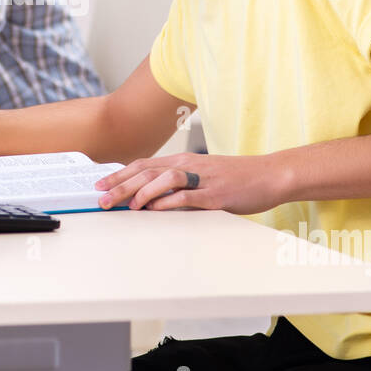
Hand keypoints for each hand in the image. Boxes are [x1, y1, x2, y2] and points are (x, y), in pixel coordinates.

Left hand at [94, 152, 293, 213]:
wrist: (269, 175)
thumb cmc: (237, 178)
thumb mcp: (203, 176)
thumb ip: (179, 185)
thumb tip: (152, 198)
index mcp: (184, 161)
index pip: (143, 165)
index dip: (119, 174)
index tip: (100, 184)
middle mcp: (189, 166)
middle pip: (146, 172)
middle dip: (120, 185)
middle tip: (102, 199)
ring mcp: (201, 179)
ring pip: (162, 180)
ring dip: (140, 193)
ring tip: (125, 206)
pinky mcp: (215, 194)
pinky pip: (187, 196)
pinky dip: (168, 202)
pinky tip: (154, 210)